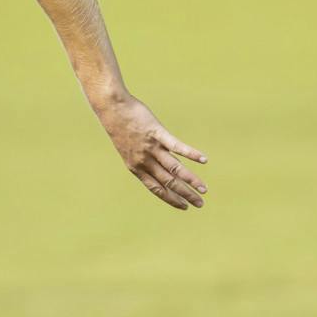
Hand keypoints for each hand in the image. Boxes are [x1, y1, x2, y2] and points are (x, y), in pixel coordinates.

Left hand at [96, 95, 207, 209]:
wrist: (111, 109)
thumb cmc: (121, 128)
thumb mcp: (130, 148)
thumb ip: (149, 158)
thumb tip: (168, 165)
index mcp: (136, 168)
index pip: (157, 189)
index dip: (171, 199)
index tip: (184, 207)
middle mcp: (144, 161)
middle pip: (169, 182)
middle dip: (186, 194)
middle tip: (200, 204)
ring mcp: (151, 148)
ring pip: (175, 169)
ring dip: (191, 180)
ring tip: (204, 189)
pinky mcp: (157, 133)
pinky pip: (177, 146)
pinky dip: (191, 154)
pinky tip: (203, 159)